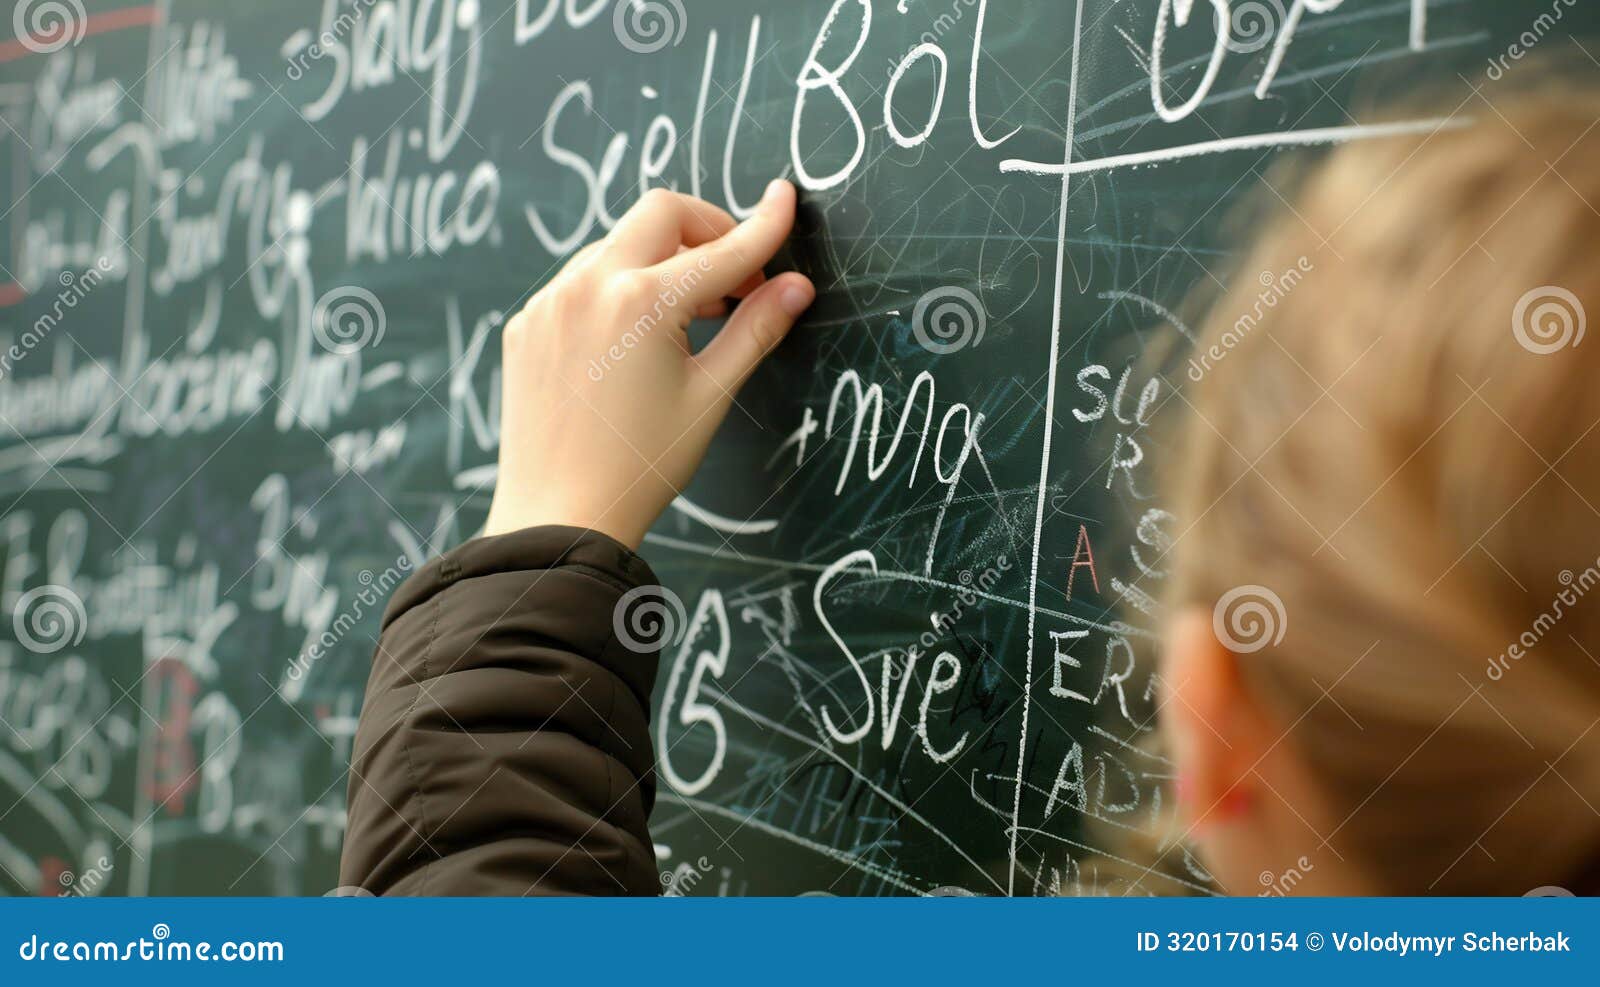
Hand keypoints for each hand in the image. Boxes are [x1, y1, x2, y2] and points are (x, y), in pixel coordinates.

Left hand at [483, 181, 814, 548]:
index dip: (763, 226)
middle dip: (708, 229)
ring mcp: (549, 301)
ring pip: (618, 242)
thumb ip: (755, 330)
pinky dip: (618, 287)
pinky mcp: (527, 323)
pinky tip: (637, 336)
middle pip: (661, 213)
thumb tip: (796, 287)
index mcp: (640, 303)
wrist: (559, 516)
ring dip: (662, 259)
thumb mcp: (709, 396)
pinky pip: (580, 279)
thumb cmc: (639, 466)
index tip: (785, 201)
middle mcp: (587, 286)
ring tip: (691, 315)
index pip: (720, 249)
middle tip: (737, 277)